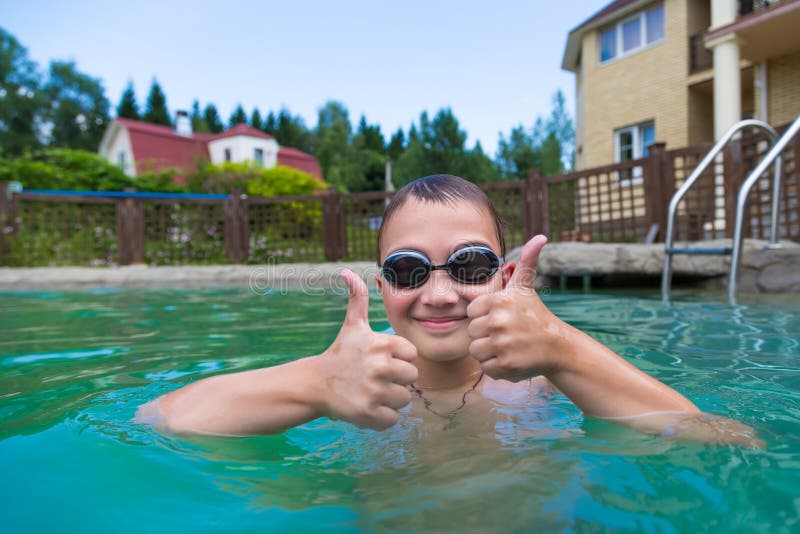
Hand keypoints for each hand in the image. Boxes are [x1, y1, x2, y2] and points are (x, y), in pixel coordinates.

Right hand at [315, 269, 417, 429]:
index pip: (412, 355)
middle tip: (376, 377)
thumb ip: (357, 298)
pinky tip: (368, 406)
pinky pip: (393, 419)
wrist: (316, 384)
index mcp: (382, 344)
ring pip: (405, 399)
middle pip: (412, 378)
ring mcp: (375, 391)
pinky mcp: (369, 413)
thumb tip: (347, 272)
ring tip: (371, 391)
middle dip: (397, 380)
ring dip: (390, 399)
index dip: (399, 359)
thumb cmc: (340, 353)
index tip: (380, 359)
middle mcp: (380, 367)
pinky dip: (383, 417)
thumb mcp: (352, 325)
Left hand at [467, 235, 563, 380]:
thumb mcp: (527, 287)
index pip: (471, 312)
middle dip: (486, 335)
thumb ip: (527, 262)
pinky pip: (486, 368)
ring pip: (476, 351)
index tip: (501, 317)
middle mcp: (499, 321)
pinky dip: (497, 367)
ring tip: (508, 346)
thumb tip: (540, 237)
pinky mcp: (506, 365)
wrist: (556, 346)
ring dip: (490, 352)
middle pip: (472, 332)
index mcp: (499, 301)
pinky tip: (511, 358)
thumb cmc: (535, 315)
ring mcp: (503, 344)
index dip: (484, 316)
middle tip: (506, 333)